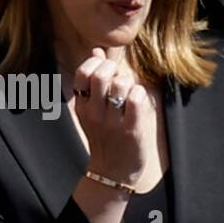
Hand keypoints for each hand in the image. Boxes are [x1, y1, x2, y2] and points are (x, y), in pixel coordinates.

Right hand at [73, 47, 153, 186]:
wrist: (112, 172)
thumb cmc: (105, 137)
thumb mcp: (92, 110)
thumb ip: (94, 79)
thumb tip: (97, 50)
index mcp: (83, 106)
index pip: (84, 72)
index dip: (97, 64)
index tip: (106, 73)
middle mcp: (95, 113)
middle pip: (101, 74)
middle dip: (114, 69)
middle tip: (120, 79)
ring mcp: (113, 122)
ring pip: (121, 83)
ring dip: (129, 82)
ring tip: (129, 93)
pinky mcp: (132, 129)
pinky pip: (137, 98)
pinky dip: (140, 94)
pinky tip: (138, 103)